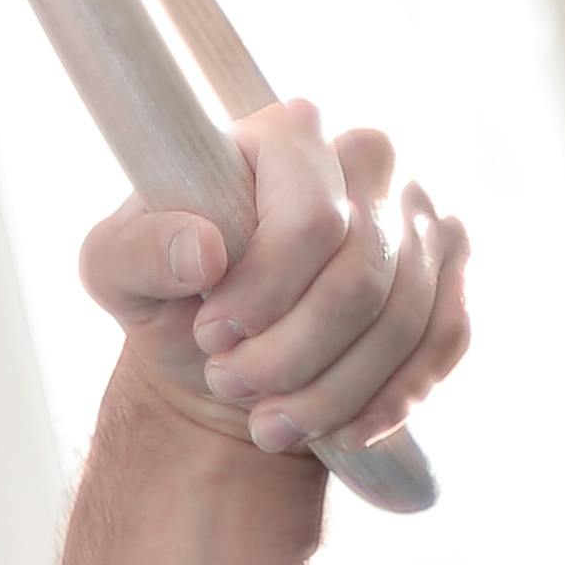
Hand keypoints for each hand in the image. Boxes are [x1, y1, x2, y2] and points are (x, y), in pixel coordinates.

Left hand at [74, 98, 470, 463]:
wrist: (220, 350)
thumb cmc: (167, 292)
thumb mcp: (115, 270)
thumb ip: (137, 250)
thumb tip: (204, 251)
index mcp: (289, 134)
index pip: (312, 219)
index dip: (264, 294)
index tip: (211, 334)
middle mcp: (370, 157)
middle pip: (362, 277)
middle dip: (290, 354)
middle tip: (230, 383)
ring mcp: (419, 213)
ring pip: (403, 322)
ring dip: (332, 392)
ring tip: (268, 422)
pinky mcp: (449, 272)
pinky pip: (445, 341)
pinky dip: (390, 400)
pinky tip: (337, 430)